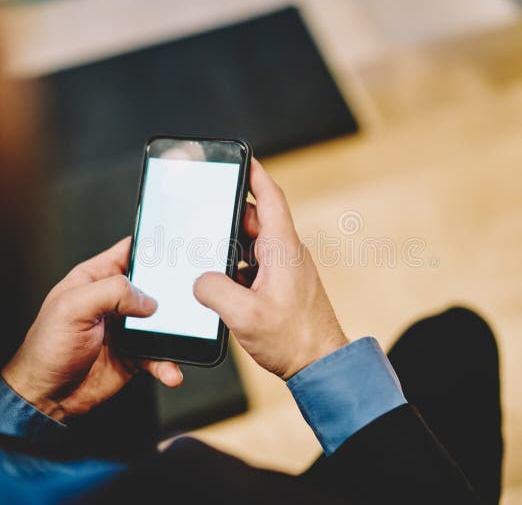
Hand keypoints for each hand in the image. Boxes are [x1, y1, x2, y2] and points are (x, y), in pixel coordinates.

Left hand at [2, 238, 181, 420]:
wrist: (46, 397)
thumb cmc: (46, 350)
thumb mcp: (72, 308)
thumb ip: (111, 292)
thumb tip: (146, 298)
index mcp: (95, 279)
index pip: (128, 252)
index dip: (151, 248)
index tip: (174, 251)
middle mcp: (113, 301)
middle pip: (153, 286)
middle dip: (171, 291)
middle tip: (186, 298)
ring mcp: (126, 329)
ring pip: (161, 322)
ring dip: (174, 331)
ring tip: (180, 340)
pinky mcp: (134, 355)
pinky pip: (160, 354)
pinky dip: (168, 362)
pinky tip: (169, 370)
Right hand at [193, 158, 347, 379]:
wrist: (320, 364)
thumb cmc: (294, 339)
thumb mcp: (245, 315)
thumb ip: (215, 291)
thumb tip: (200, 280)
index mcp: (283, 250)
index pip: (270, 198)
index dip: (255, 174)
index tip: (242, 157)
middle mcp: (287, 255)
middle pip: (256, 220)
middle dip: (229, 216)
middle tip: (203, 216)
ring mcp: (286, 271)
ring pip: (254, 245)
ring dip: (231, 246)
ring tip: (207, 254)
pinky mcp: (282, 287)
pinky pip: (256, 266)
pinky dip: (237, 267)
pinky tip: (222, 283)